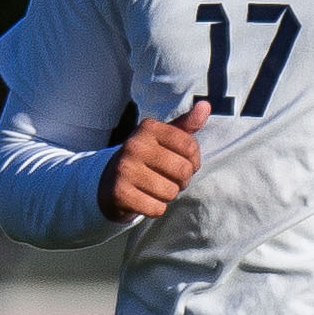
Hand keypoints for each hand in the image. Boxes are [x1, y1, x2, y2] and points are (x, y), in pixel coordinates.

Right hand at [100, 100, 209, 220]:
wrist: (108, 182)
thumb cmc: (146, 159)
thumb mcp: (164, 139)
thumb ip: (186, 125)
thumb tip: (206, 106)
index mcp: (148, 128)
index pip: (190, 146)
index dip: (193, 160)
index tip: (180, 161)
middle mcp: (134, 145)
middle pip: (182, 171)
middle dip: (181, 180)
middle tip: (167, 178)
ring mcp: (124, 169)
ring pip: (170, 192)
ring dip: (167, 195)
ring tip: (153, 187)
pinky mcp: (119, 193)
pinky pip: (157, 208)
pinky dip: (155, 208)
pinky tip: (144, 198)